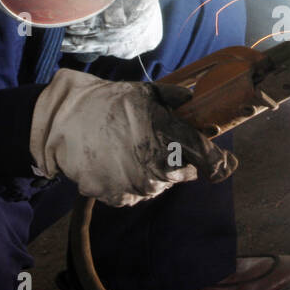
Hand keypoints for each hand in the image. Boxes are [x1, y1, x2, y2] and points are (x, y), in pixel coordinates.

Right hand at [30, 69, 236, 206]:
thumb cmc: (107, 103)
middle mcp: (159, 168)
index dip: (220, 163)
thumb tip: (194, 100)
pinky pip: (136, 193)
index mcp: (170, 139)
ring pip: (160, 185)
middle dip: (179, 162)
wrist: (63, 121)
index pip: (208, 159)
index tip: (226, 164)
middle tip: (159, 145)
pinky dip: (132, 181)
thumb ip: (175, 99)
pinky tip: (117, 163)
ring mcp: (138, 186)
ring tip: (131, 151)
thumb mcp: (145, 92)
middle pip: (184, 174)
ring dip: (154, 172)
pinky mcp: (119, 197)